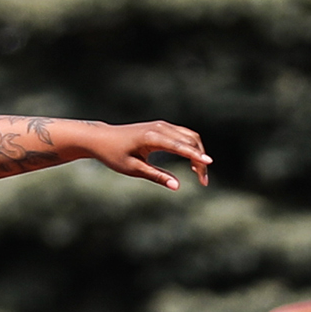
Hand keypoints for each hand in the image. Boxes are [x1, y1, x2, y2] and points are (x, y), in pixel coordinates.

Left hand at [82, 121, 210, 189]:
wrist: (101, 138)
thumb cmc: (114, 155)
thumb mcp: (133, 169)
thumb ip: (156, 176)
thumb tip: (177, 186)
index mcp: (152, 137)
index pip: (180, 146)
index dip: (196, 155)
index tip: (209, 164)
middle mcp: (160, 127)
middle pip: (190, 140)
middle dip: (200, 159)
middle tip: (203, 181)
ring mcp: (162, 125)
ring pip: (189, 136)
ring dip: (198, 152)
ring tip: (199, 173)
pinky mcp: (161, 127)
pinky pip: (183, 135)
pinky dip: (191, 147)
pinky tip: (192, 162)